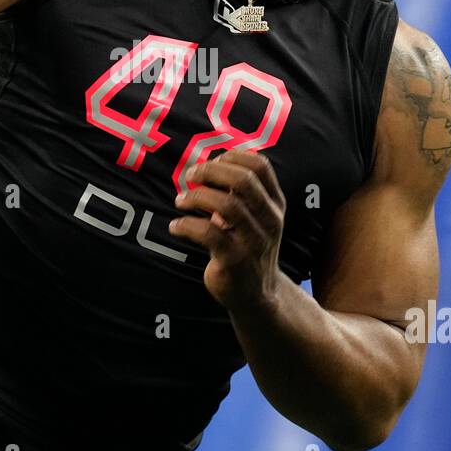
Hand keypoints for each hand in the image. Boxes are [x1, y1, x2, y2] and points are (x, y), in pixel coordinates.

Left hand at [168, 150, 286, 311]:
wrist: (257, 294)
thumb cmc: (247, 246)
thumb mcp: (253, 217)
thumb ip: (238, 193)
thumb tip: (206, 164)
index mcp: (274, 204)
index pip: (261, 165)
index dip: (232, 156)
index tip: (211, 161)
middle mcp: (270, 220)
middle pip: (244, 180)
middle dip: (211, 171)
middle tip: (189, 175)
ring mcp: (254, 241)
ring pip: (227, 205)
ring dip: (196, 197)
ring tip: (180, 201)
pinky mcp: (235, 261)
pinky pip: (208, 234)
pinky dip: (186, 225)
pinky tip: (175, 227)